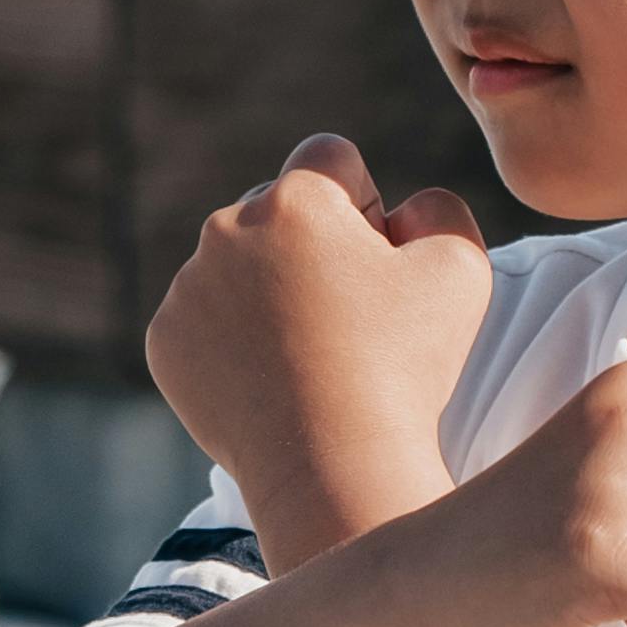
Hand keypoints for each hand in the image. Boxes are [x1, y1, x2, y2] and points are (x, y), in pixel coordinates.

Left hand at [146, 138, 496, 560]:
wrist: (333, 467)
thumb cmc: (405, 366)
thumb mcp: (460, 266)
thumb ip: (437, 206)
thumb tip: (401, 207)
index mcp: (296, 199)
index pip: (332, 159)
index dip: (366, 205)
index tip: (376, 260)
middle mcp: (226, 229)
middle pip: (276, 209)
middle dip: (309, 244)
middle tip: (347, 316)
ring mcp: (188, 288)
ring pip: (236, 265)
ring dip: (268, 291)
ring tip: (311, 355)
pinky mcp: (166, 341)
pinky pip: (204, 319)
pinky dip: (233, 340)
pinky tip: (274, 379)